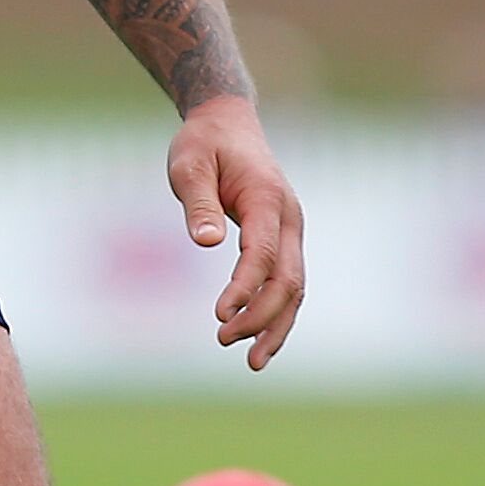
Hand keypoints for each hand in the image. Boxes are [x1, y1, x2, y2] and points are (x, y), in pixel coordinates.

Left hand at [169, 91, 306, 366]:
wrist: (227, 123)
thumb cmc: (203, 143)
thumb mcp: (188, 164)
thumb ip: (198, 202)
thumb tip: (206, 243)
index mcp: (267, 198)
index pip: (263, 254)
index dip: (244, 288)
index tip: (219, 315)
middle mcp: (289, 218)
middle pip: (289, 280)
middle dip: (261, 316)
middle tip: (223, 340)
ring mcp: (291, 231)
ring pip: (295, 289)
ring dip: (274, 326)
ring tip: (249, 361)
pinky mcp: (284, 241)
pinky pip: (289, 284)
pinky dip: (277, 315)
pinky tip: (258, 343)